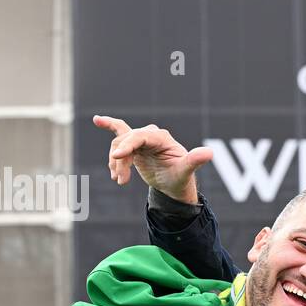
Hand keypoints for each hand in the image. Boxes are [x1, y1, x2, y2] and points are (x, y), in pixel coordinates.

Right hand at [93, 115, 212, 204]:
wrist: (174, 185)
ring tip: (120, 181)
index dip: (127, 146)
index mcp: (162, 138)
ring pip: (120, 144)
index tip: (116, 158)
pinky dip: (108, 125)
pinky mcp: (134, 145)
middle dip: (120, 161)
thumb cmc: (181, 178)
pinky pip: (119, 132)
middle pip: (127, 140)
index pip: (140, 136)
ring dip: (116, 162)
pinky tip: (97, 120)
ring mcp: (141, 139)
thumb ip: (194, 161)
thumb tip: (209, 153)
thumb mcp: (186, 172)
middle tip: (121, 181)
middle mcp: (151, 134)